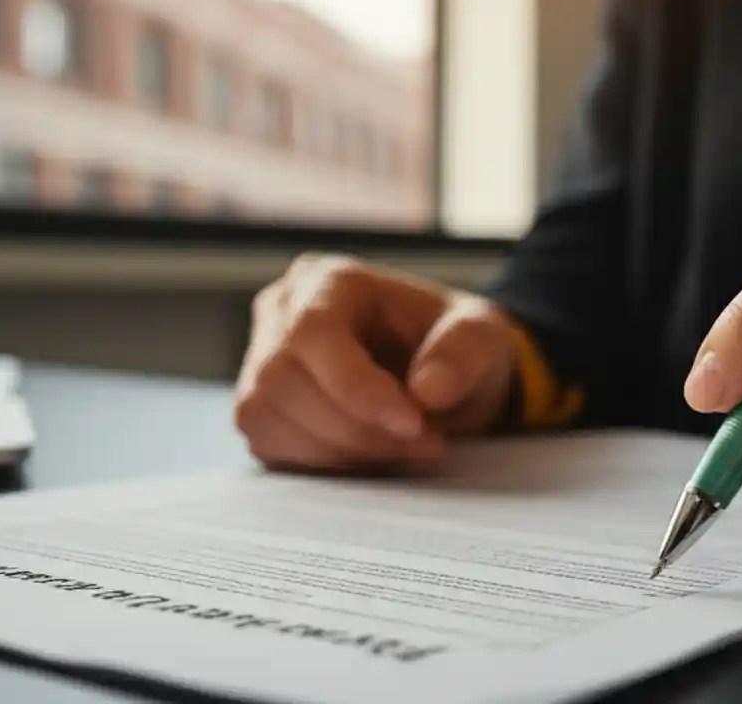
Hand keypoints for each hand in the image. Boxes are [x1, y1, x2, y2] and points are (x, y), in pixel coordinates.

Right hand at [235, 254, 521, 472]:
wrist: (439, 379)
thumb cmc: (455, 349)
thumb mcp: (483, 338)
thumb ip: (465, 351)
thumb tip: (428, 389)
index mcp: (328, 279)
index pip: (314, 333)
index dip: (355, 388)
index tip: (412, 424)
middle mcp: (281, 311)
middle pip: (281, 379)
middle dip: (354, 427)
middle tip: (422, 443)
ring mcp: (260, 359)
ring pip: (265, 417)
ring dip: (339, 451)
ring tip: (402, 450)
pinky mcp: (258, 407)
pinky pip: (265, 443)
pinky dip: (321, 462)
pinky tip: (369, 456)